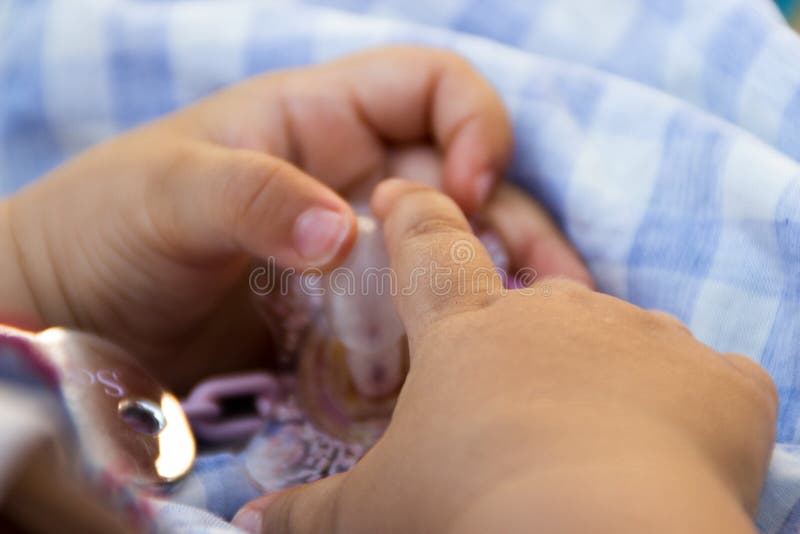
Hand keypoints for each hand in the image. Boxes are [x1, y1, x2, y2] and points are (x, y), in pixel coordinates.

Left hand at [0, 47, 588, 389]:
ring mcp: (353, 253)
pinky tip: (467, 369)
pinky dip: (446, 337)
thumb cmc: (102, 226)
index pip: (432, 87)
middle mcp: (351, 179)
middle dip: (514, 226)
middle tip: (547, 292)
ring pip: (451, 256)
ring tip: (535, 335)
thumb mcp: (168, 193)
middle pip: (465, 183)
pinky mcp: (344, 316)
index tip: (467, 191)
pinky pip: (413, 317)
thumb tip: (343, 234)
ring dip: (498, 288)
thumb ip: (253, 198)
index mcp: (320, 120)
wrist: (71, 313)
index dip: (472, 124)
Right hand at [233, 180, 776, 533]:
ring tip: (592, 449)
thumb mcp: (376, 513)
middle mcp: (556, 312)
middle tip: (523, 413)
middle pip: (537, 304)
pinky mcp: (717, 379)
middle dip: (529, 349)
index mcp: (467, 329)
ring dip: (604, 381)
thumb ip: (312, 511)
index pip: (428, 247)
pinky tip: (670, 452)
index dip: (413, 217)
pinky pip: (706, 381)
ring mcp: (644, 337)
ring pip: (619, 340)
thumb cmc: (467, 508)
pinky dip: (690, 409)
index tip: (402, 193)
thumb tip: (250, 523)